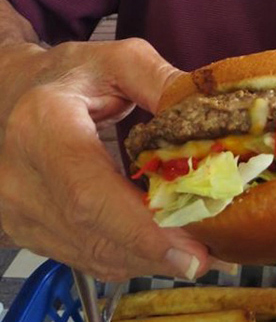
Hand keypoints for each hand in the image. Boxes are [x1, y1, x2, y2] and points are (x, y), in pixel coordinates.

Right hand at [0, 37, 212, 280]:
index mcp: (42, 125)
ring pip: (90, 255)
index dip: (141, 229)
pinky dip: (127, 259)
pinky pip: (83, 257)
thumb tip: (206, 114)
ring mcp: (18, 212)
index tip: (189, 249)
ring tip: (197, 252)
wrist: (11, 92)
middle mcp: (20, 178)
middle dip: (157, 252)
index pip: (90, 193)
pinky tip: (161, 250)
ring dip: (147, 261)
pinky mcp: (25, 231)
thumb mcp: (117, 60)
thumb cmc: (69, 76)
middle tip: (210, 254)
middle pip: (93, 235)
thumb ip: (160, 82)